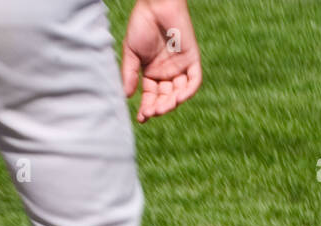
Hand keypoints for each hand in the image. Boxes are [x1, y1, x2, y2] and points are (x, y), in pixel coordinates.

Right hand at [120, 0, 201, 122]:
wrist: (155, 6)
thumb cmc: (141, 25)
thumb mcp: (131, 53)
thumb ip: (130, 74)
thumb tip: (126, 96)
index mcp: (152, 73)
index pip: (151, 96)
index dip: (147, 108)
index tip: (142, 118)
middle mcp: (167, 73)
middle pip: (165, 98)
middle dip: (159, 107)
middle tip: (152, 112)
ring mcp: (180, 67)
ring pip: (179, 93)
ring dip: (172, 103)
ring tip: (162, 108)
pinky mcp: (192, 60)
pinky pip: (194, 81)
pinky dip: (188, 91)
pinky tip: (178, 98)